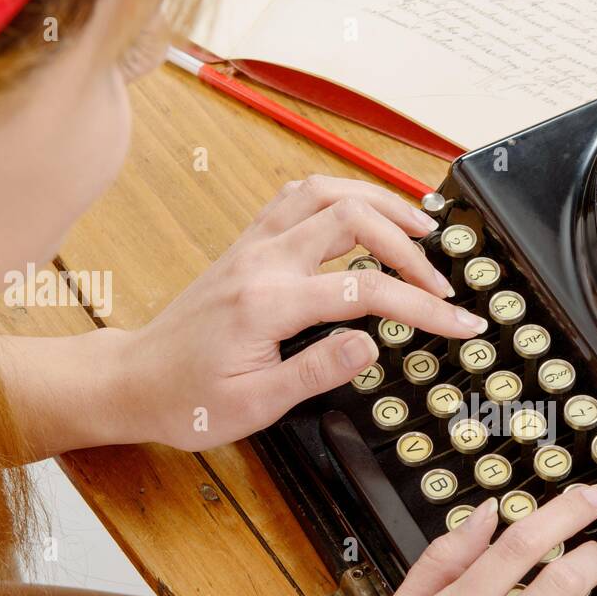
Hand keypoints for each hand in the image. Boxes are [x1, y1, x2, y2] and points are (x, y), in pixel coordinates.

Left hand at [119, 175, 484, 450]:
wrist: (137, 381)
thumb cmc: (190, 399)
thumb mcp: (256, 404)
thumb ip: (317, 371)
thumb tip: (369, 344)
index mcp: (267, 303)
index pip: (366, 289)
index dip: (423, 305)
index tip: (459, 321)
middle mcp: (261, 261)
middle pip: (352, 218)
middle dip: (409, 243)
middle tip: (443, 277)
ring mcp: (253, 245)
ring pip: (326, 192)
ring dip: (378, 202)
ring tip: (419, 226)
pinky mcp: (248, 244)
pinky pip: (299, 197)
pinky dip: (342, 195)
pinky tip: (364, 214)